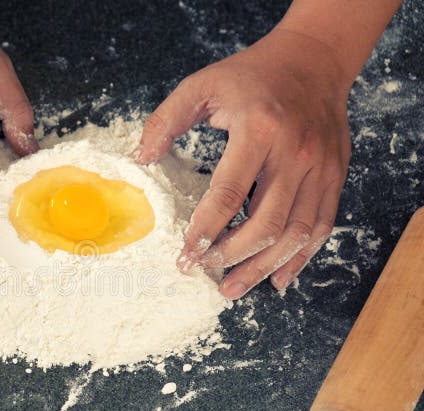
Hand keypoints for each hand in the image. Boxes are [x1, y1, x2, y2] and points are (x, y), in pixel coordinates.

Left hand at [136, 29, 351, 298]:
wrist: (315, 59)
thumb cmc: (252, 75)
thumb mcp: (202, 85)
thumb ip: (166, 120)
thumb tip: (139, 158)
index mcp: (259, 129)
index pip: (229, 193)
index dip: (205, 230)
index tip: (185, 256)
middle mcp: (295, 152)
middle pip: (266, 222)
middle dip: (231, 256)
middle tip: (205, 273)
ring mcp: (320, 167)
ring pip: (296, 233)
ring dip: (262, 267)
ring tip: (232, 288)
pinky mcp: (335, 176)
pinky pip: (321, 226)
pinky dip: (300, 258)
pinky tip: (277, 279)